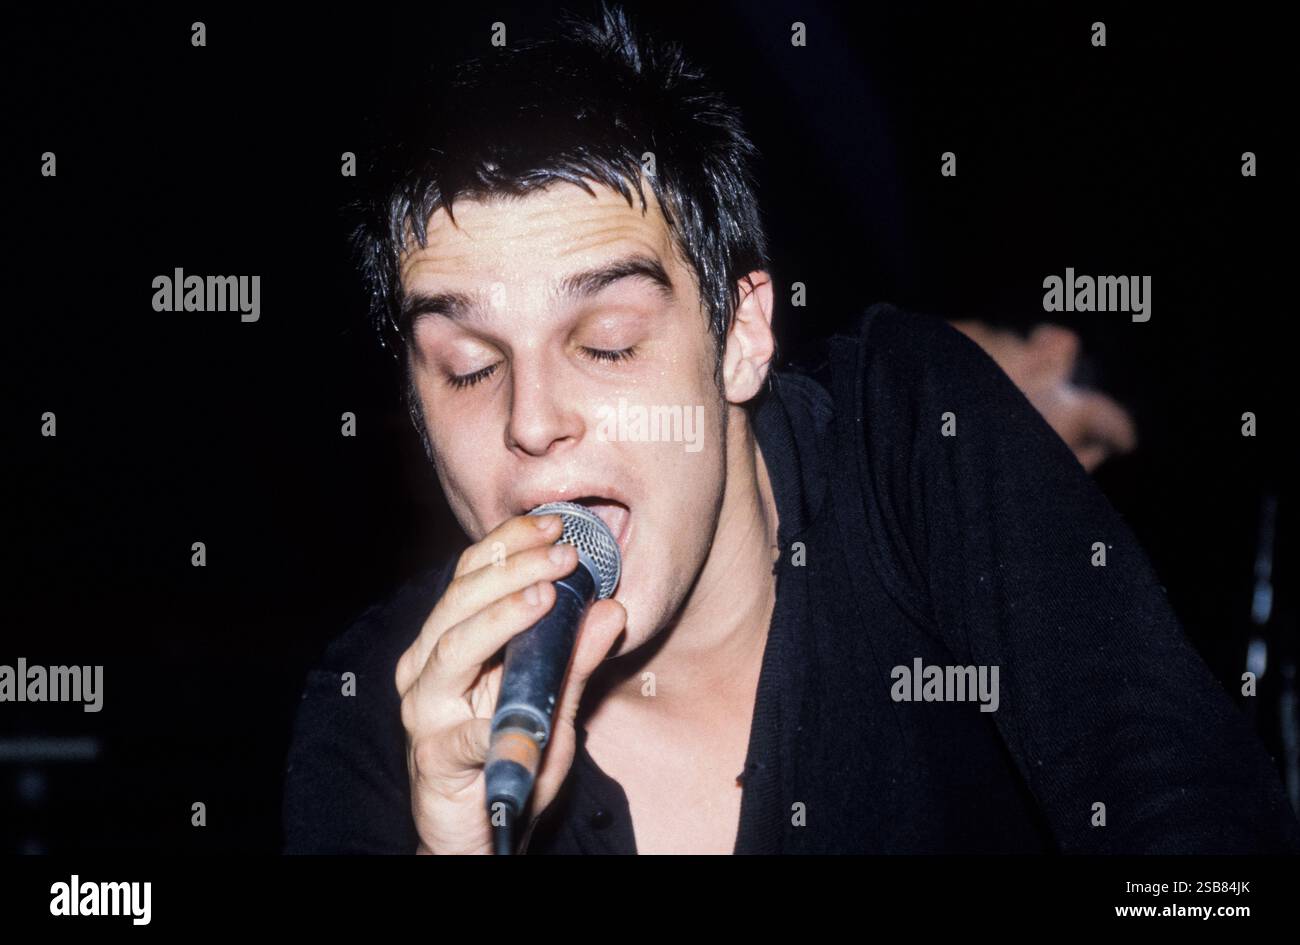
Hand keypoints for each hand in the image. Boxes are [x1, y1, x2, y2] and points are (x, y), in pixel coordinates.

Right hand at [395, 512, 626, 853]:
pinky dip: (490, 720)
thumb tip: (612, 608)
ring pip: (451, 649)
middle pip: (459, 601)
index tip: (557, 524)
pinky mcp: (435, 760)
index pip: (471, 576)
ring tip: (544, 597)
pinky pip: (463, 736)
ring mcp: (426, 713)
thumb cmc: (513, 760)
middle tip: (563, 552)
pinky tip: (520, 709)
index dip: (509, 545)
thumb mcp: (555, 704)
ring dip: (499, 616)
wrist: (481, 833)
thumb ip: (577, 659)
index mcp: (449, 643)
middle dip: (512, 569)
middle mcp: (426, 669)